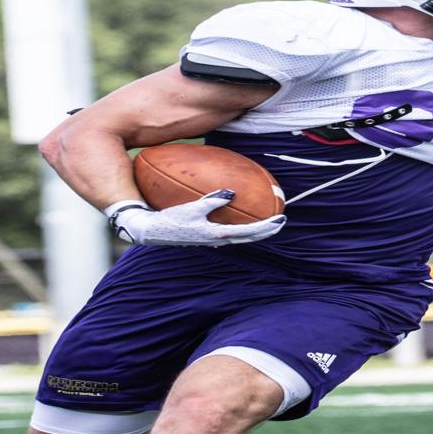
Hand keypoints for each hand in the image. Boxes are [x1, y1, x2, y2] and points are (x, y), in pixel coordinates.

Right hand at [109, 190, 285, 246]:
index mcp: (217, 235)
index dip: (267, 226)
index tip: (281, 219)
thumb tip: (231, 193)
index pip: (249, 232)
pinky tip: (241, 218)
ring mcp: (213, 240)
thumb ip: (212, 201)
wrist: (151, 231)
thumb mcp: (191, 208)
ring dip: (255, 230)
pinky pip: (230, 231)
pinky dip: (241, 226)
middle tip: (281, 220)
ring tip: (267, 220)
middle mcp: (218, 240)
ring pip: (241, 236)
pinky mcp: (206, 237)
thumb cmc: (169, 220)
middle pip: (249, 236)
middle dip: (267, 230)